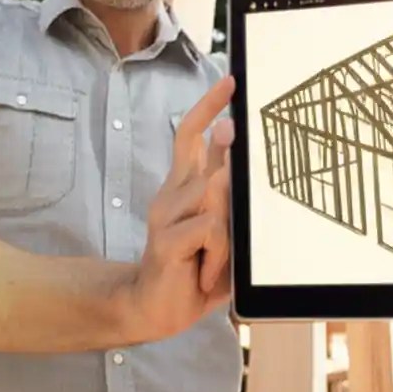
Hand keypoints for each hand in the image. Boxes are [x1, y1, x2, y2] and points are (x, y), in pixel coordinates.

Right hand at [125, 76, 235, 342]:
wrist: (155, 309)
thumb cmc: (195, 268)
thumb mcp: (220, 232)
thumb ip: (227, 202)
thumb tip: (237, 168)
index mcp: (184, 188)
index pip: (190, 135)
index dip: (208, 107)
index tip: (230, 82)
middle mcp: (172, 195)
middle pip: (202, 155)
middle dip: (225, 141)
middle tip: (236, 124)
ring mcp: (166, 216)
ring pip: (213, 195)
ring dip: (229, 226)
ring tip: (219, 259)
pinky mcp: (167, 241)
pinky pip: (209, 229)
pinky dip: (218, 252)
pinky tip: (206, 273)